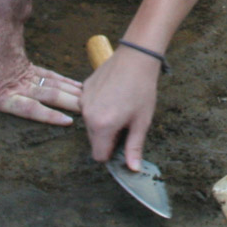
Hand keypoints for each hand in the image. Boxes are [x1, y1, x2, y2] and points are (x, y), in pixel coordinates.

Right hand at [81, 47, 161, 170]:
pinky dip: (99, 106)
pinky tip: (114, 95)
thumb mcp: (141, 121)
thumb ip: (134, 147)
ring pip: (91, 123)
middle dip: (108, 136)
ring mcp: (84, 101)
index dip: (112, 153)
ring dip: (103, 121)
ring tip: (121, 106)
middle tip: (126, 122)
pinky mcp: (84, 88)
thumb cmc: (142, 89)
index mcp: (102, 126)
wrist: (136, 57)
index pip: (99, 156)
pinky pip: (89, 106)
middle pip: (94, 139)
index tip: (124, 143)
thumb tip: (133, 169)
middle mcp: (88, 115)